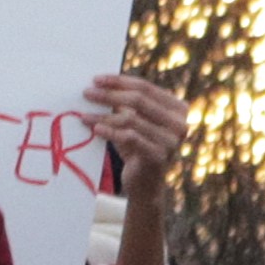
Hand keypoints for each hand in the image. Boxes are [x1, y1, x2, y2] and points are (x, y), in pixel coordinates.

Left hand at [82, 74, 190, 200]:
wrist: (145, 185)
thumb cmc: (137, 148)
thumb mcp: (134, 122)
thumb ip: (125, 103)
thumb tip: (99, 83)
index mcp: (178, 108)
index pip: (145, 87)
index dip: (119, 82)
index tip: (96, 79)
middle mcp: (179, 123)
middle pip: (139, 100)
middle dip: (110, 94)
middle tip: (87, 93)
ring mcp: (171, 140)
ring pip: (131, 119)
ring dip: (104, 115)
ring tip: (84, 114)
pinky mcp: (159, 156)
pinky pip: (130, 137)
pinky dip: (110, 131)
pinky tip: (95, 129)